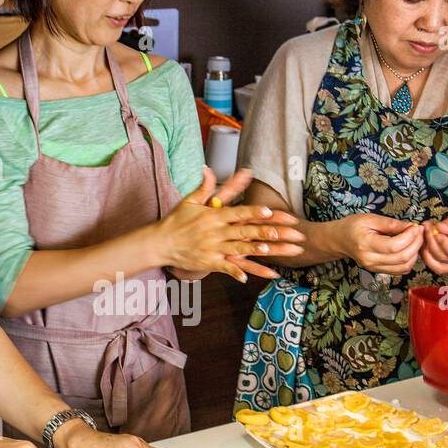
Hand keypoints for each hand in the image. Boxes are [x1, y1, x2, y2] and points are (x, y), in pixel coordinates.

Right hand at [155, 166, 305, 283]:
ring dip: (258, 251)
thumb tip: (208, 169)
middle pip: (246, 231)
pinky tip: (248, 278)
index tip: (273, 212)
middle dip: (268, 232)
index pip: (240, 212)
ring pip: (240, 249)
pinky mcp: (208, 262)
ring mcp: (213, 248)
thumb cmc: (176, 220)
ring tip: (274, 252)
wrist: (159, 242)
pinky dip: (235, 272)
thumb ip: (204, 187)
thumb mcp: (190, 201)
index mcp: (214, 215)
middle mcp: (216, 231)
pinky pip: (225, 268)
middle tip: (287, 234)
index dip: (257, 212)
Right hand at [336, 214, 424, 274]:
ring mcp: (374, 268)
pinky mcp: (379, 271)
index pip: (394, 246)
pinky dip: (410, 260)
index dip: (410, 237)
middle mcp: (370, 260)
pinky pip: (400, 270)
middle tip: (419, 232)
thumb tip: (411, 227)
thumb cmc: (353, 226)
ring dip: (415, 253)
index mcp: (365, 244)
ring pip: (404, 267)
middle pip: (402, 258)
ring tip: (416, 240)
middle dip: (416, 244)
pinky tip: (410, 248)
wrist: (340, 240)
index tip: (416, 227)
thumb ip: (391, 224)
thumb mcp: (370, 218)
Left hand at [421, 199, 447, 274]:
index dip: (445, 244)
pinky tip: (425, 238)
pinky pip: (435, 262)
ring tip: (424, 233)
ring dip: (426, 251)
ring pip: (437, 265)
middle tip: (427, 226)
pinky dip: (427, 252)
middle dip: (432, 243)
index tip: (437, 230)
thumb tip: (440, 228)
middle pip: (445, 259)